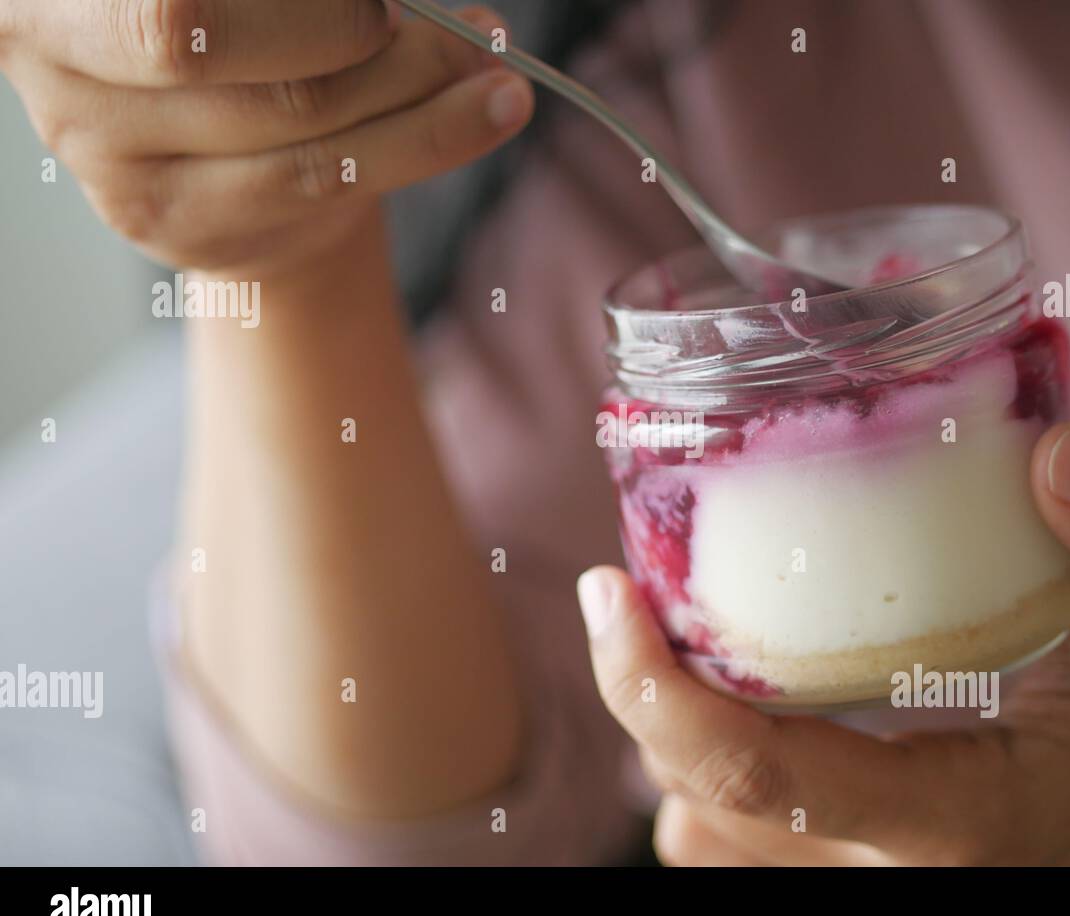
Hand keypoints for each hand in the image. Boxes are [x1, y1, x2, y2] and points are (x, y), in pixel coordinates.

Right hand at [0, 1, 532, 274]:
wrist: (222, 156)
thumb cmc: (237, 37)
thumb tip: (407, 1)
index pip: (180, 9)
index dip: (298, 8)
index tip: (387, 4)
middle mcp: (59, 72)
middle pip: (224, 48)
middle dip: (370, 40)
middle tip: (472, 31)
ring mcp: (110, 164)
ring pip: (297, 124)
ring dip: (424, 92)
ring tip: (498, 71)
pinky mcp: (177, 227)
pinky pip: (322, 183)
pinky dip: (426, 140)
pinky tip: (490, 108)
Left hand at [581, 423, 1069, 864]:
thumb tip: (1054, 449)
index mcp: (957, 816)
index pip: (763, 778)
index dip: (657, 693)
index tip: (608, 595)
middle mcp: (894, 864)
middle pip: (708, 807)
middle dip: (651, 702)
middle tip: (633, 594)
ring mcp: (877, 873)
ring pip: (714, 839)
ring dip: (678, 741)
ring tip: (676, 635)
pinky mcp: (872, 862)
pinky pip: (749, 840)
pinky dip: (717, 770)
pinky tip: (741, 691)